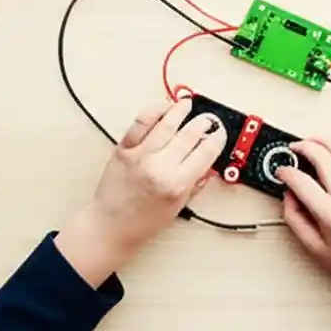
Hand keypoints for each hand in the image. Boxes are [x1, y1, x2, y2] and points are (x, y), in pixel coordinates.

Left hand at [56, 99, 224, 286]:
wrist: (110, 226)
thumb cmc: (142, 223)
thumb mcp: (178, 207)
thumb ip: (194, 183)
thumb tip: (207, 164)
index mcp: (177, 184)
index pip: (206, 152)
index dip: (217, 139)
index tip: (219, 134)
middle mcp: (159, 166)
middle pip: (189, 135)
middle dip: (203, 123)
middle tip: (208, 119)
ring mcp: (140, 155)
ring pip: (166, 123)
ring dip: (180, 111)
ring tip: (188, 104)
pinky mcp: (124, 149)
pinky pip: (140, 123)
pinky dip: (154, 111)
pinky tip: (163, 108)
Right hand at [276, 140, 330, 324]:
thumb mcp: (313, 247)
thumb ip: (295, 218)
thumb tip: (288, 194)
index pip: (301, 181)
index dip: (286, 172)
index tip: (281, 171)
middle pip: (323, 157)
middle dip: (304, 146)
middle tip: (295, 147)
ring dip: (327, 143)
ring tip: (314, 142)